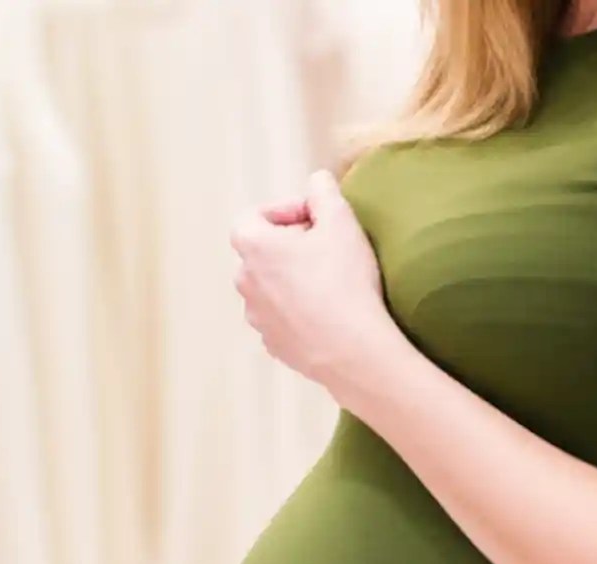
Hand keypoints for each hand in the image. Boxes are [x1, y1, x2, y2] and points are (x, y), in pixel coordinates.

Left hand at [232, 169, 400, 393]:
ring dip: (294, 279)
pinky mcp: (274, 344)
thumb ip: (324, 192)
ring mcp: (256, 317)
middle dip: (291, 245)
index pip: (254, 215)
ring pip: (271, 286)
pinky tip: (331, 311)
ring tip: (331, 282)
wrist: (352, 349)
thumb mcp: (342, 221)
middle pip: (263, 251)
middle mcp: (244, 281)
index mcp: (252, 246)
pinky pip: (283, 317)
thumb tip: (317, 180)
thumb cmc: (345, 281)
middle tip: (328, 247)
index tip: (316, 218)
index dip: (286, 210)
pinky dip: (300, 310)